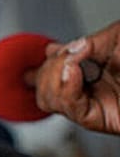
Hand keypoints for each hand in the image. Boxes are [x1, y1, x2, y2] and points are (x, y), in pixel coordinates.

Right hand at [28, 21, 119, 135]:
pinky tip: (73, 73)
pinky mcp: (101, 119)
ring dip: (53, 78)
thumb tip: (59, 52)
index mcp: (95, 69)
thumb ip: (88, 43)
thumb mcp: (119, 37)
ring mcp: (94, 104)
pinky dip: (65, 88)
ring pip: (49, 100)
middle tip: (66, 57)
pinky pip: (70, 109)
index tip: (55, 51)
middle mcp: (92, 89)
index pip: (53, 71)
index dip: (47, 63)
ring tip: (72, 65)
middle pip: (44, 87)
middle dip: (47, 69)